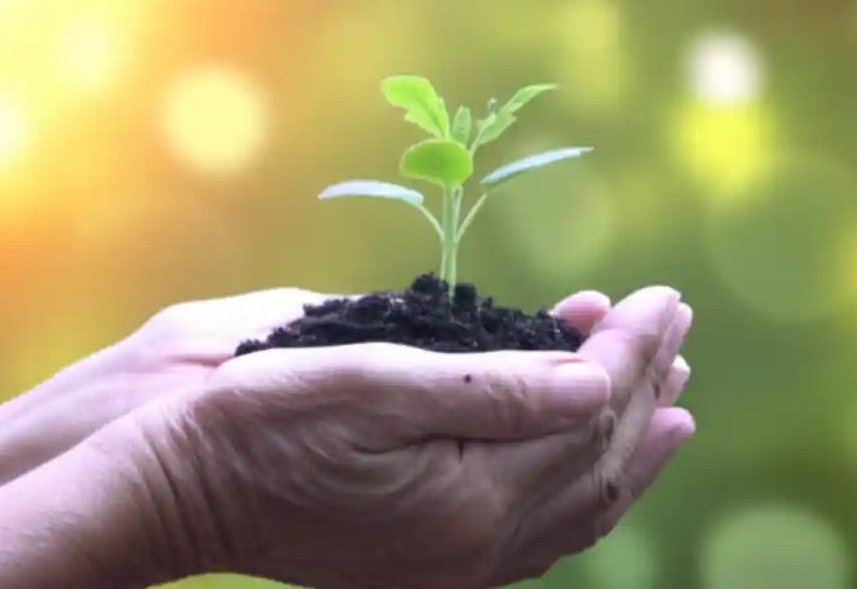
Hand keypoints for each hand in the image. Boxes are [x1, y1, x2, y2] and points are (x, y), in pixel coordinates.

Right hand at [121, 288, 681, 587]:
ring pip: (579, 508)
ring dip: (628, 446)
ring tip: (670, 398)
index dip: (628, 349)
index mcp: (468, 498)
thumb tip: (594, 380)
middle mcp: (477, 547)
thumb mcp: (366, 384)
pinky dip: (584, 490)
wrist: (180, 494)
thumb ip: (489, 390)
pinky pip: (541, 536)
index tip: (659, 294)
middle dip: (643, 386)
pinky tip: (594, 462)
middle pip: (595, 462)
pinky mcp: (433, 567)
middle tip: (675, 324)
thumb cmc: (258, 423)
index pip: (583, 412)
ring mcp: (456, 567)